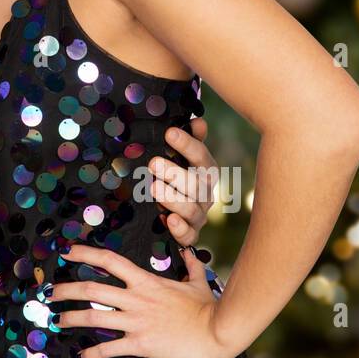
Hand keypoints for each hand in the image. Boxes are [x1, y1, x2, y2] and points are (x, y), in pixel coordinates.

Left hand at [51, 243, 233, 357]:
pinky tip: (81, 356)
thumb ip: (189, 265)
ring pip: (94, 317)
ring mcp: (137, 321)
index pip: (109, 261)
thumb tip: (189, 251)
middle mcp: (136, 299)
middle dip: (67, 289)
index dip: (85, 254)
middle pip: (92, 289)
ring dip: (71, 318)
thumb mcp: (197, 282)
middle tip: (51, 293)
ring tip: (58, 320)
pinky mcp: (141, 344)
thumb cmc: (208, 310)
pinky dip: (92, 353)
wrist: (218, 333)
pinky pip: (110, 348)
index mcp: (146, 282)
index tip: (68, 252)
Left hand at [154, 116, 217, 246]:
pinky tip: (167, 220)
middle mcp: (205, 194)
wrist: (170, 218)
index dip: (188, 145)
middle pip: (197, 184)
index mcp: (205, 173)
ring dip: (173, 198)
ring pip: (192, 209)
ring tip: (153, 188)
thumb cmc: (175, 180)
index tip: (169, 133)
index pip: (201, 157)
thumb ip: (190, 141)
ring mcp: (198, 217)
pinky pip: (189, 237)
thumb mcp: (179, 160)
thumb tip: (199, 121)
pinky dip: (180, 229)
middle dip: (175, 173)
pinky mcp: (189, 236)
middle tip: (153, 163)